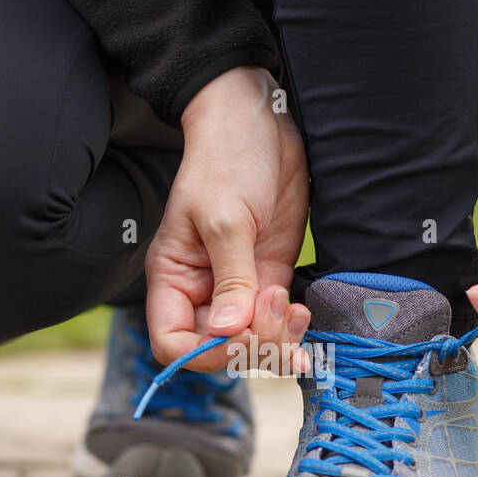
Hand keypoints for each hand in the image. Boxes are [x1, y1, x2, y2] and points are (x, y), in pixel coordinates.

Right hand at [145, 66, 310, 372]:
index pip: (173, 343)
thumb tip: (229, 332)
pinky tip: (304, 313)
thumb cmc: (227, 161)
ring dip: (277, 339)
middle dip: (250, 344)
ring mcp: (240, 286)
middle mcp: (203, 291)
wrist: (260, 123)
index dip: (204, 353)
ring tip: (294, 308)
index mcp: (174, 279)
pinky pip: (278, 320)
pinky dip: (293, 328)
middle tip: (276, 309)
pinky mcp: (271, 275)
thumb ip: (231, 279)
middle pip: (218, 349)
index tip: (238, 335)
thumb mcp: (225, 220)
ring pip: (253, 341)